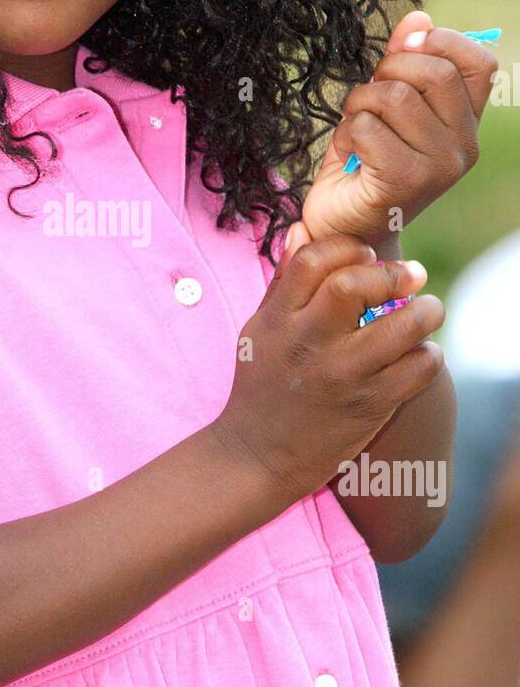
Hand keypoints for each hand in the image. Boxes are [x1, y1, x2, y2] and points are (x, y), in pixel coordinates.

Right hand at [211, 235, 442, 504]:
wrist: (256, 456)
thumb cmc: (260, 386)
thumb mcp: (259, 329)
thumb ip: (283, 281)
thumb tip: (301, 230)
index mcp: (278, 320)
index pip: (313, 261)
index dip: (348, 247)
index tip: (368, 256)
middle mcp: (307, 344)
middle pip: (354, 286)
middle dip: (393, 273)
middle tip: (413, 275)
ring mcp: (340, 377)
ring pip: (399, 328)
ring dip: (426, 312)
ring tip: (429, 310)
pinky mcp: (368, 408)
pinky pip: (416, 371)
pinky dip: (430, 356)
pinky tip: (424, 353)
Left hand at [282, 9, 498, 263]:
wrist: (343, 228)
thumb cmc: (363, 165)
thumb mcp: (383, 106)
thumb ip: (401, 64)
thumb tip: (418, 16)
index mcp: (466, 124)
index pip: (479, 62)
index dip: (440, 42)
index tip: (405, 49)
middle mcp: (463, 147)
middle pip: (433, 72)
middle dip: (387, 71)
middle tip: (368, 97)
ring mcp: (439, 167)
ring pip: (393, 96)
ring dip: (358, 104)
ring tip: (353, 129)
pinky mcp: (405, 182)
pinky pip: (367, 127)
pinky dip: (345, 134)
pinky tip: (347, 156)